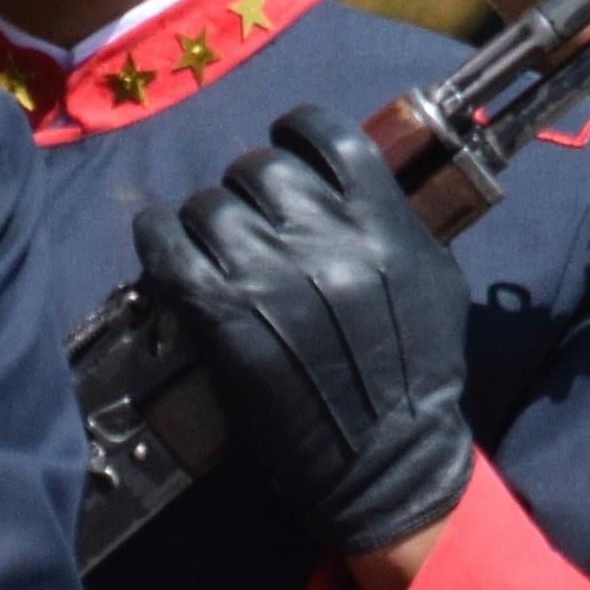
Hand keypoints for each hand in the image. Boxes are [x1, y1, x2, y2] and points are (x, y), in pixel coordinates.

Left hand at [129, 105, 474, 556]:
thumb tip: (347, 182)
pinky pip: (167, 244)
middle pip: (259, 167)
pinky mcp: (221, 314)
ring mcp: (268, 274)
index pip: (326, 135)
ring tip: (214, 244)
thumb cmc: (416, 374)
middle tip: (251, 216)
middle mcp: (324, 237)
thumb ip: (394, 221)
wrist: (385, 460)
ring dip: (206, 219)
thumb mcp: (432, 280)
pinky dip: (156, 233)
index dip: (295, 129)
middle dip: (250, 186)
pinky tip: (161, 236)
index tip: (284, 144)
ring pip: (209, 203)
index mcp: (382, 221)